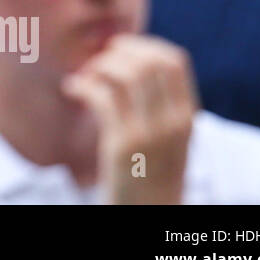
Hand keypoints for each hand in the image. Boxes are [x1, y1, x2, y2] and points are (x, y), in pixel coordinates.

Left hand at [61, 34, 195, 204]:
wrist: (150, 214)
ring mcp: (149, 134)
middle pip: (148, 61)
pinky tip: (71, 90)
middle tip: (96, 63)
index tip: (119, 49)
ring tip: (83, 77)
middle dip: (116, 52)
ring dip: (97, 67)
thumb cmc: (150, 172)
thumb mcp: (167, 136)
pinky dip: (81, 85)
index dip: (143, 45)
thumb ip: (158, 104)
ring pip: (125, 74)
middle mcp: (174, 122)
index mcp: (187, 116)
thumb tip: (130, 60)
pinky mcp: (122, 147)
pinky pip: (101, 97)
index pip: (174, 60)